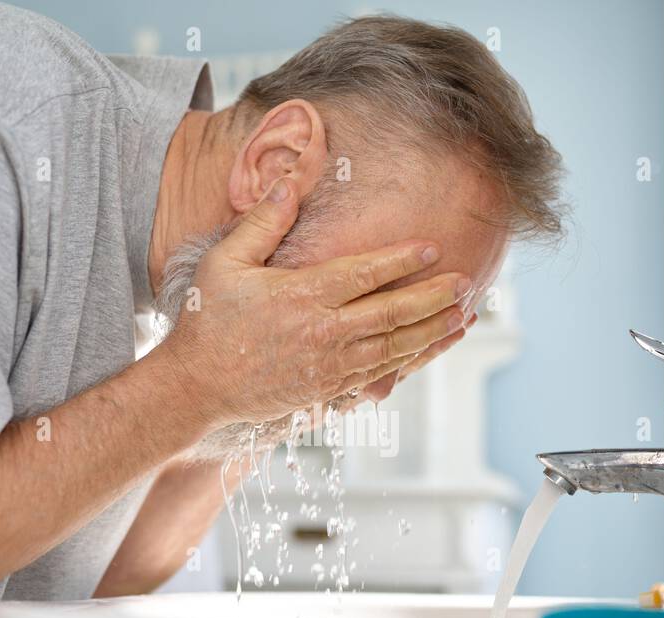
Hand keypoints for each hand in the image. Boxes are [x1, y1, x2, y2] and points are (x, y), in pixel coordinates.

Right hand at [155, 177, 468, 427]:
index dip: (403, 260)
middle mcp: (324, 332)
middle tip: (466, 282)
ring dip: (433, 331)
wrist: (197, 386)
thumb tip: (289, 181)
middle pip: (393, 312)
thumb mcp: (226, 262)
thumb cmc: (208, 320)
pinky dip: (413, 359)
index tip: (432, 246)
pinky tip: (432, 347)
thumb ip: (262, 222)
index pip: (365, 274)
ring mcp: (330, 366)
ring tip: (465, 315)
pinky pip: (382, 373)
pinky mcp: (330, 389)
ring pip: (396, 347)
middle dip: (434, 297)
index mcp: (302, 295)